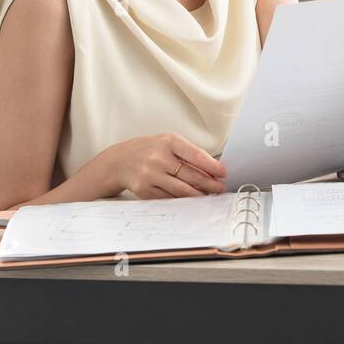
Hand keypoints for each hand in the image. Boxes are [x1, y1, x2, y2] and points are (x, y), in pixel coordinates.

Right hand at [101, 133, 226, 198]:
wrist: (120, 161)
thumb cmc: (150, 150)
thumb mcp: (169, 143)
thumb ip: (189, 154)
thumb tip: (213, 169)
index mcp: (168, 142)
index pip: (196, 156)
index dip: (212, 167)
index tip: (223, 173)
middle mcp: (158, 158)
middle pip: (191, 176)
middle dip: (209, 184)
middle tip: (219, 188)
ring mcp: (150, 175)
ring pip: (182, 190)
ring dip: (199, 195)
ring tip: (208, 195)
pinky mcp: (145, 190)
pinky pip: (169, 198)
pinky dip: (182, 200)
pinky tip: (191, 199)